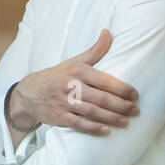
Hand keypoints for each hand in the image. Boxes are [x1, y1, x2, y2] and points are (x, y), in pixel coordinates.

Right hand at [8, 29, 138, 135]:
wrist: (29, 93)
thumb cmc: (57, 76)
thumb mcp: (74, 61)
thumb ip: (95, 51)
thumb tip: (108, 33)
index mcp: (77, 71)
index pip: (104, 80)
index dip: (122, 88)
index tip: (135, 94)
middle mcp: (71, 86)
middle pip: (101, 98)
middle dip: (121, 106)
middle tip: (135, 111)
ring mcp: (64, 102)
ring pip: (92, 112)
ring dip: (111, 118)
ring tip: (125, 122)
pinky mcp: (59, 117)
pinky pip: (79, 124)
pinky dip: (93, 128)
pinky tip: (106, 131)